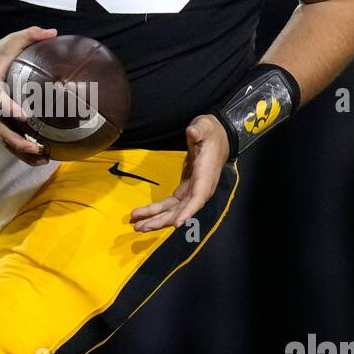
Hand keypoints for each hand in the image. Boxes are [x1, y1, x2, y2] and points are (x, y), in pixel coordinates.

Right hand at [0, 25, 57, 164]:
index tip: (25, 116)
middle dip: (17, 141)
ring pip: (4, 140)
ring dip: (21, 152)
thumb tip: (54, 32)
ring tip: (43, 158)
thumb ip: (31, 35)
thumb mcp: (11, 39)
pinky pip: (8, 142)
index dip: (9, 109)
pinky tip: (42, 158)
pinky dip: (22, 152)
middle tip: (36, 147)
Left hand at [129, 114, 230, 231]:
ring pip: (174, 210)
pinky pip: (170, 204)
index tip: (176, 223)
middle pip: (181, 210)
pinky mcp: (185, 189)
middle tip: (141, 227)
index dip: (187, 211)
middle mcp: (200, 188)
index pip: (197, 197)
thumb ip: (199, 130)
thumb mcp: (205, 127)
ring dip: (156, 218)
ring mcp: (192, 190)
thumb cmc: (210, 133)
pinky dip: (157, 210)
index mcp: (205, 176)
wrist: (217, 137)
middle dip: (162, 220)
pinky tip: (144, 214)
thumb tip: (192, 132)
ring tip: (137, 225)